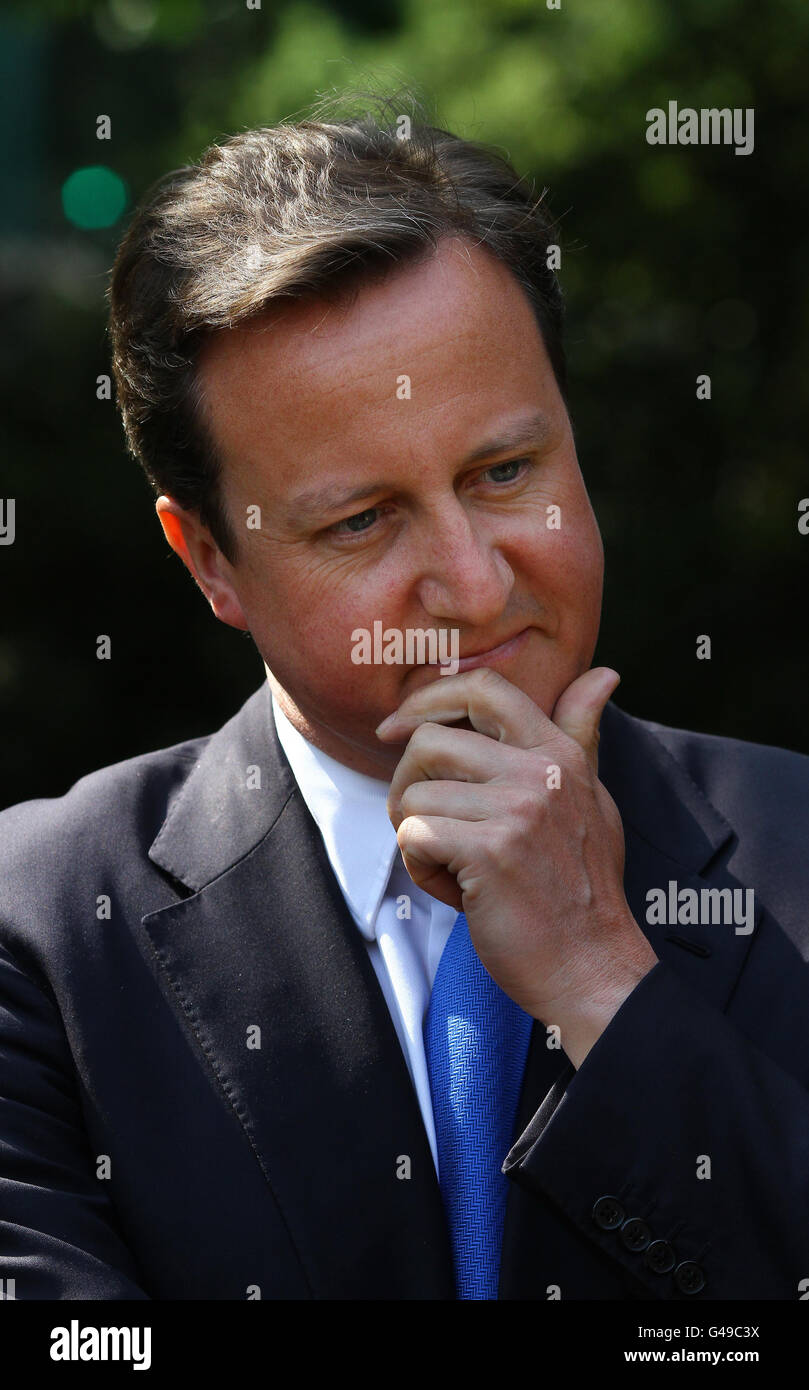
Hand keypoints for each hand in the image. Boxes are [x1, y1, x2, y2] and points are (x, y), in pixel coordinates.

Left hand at [376, 666, 657, 1066]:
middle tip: (425, 826)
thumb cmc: (583, 888)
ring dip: (416, 838)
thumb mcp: (591, 798)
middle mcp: (538, 772)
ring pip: (412, 797)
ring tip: (454, 868)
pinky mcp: (488, 852)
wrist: (592, 968)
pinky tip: (455, 891)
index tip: (398, 730)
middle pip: (428, 742)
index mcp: (558, 753)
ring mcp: (515, 811)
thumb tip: (603, 673)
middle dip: (406, 785)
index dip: (427, 699)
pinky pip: (412, 837)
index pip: (483, 688)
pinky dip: (419, 869)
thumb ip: (580, 734)